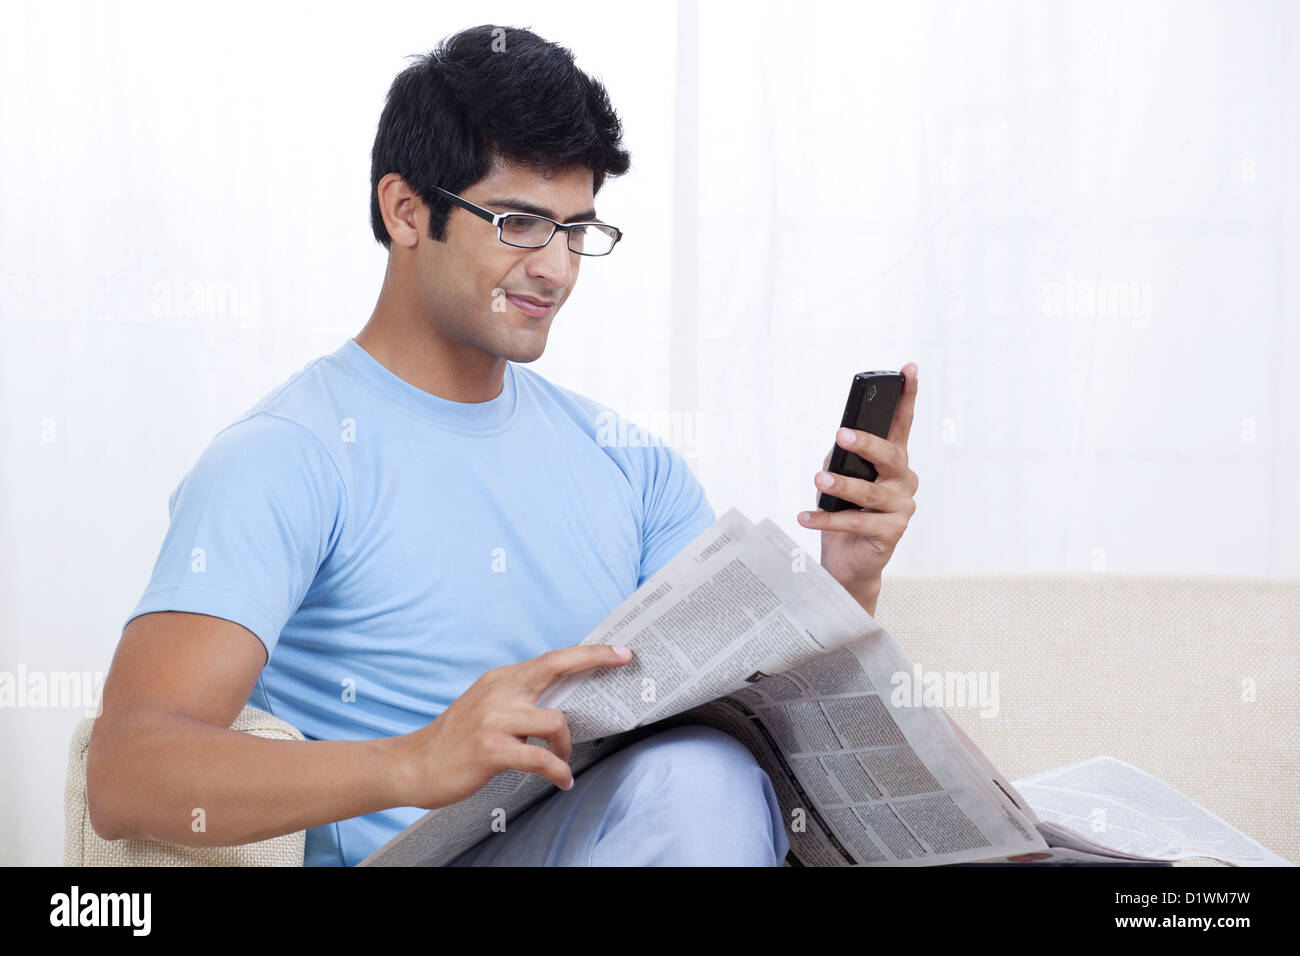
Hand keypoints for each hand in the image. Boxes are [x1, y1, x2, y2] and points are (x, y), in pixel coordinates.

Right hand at [392, 643, 633, 809]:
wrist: (412, 765)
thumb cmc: (454, 742)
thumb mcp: (485, 707)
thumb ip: (517, 701)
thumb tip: (559, 704)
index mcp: (500, 680)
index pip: (551, 658)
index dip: (588, 652)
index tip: (619, 650)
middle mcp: (499, 692)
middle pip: (556, 666)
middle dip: (595, 658)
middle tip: (625, 660)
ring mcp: (494, 720)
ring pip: (555, 721)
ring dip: (567, 747)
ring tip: (562, 763)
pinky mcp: (491, 750)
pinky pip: (540, 760)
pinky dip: (558, 772)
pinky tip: (561, 781)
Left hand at [798, 363, 919, 601]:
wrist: (848, 561)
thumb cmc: (845, 514)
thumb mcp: (839, 481)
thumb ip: (841, 460)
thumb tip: (835, 453)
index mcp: (894, 461)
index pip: (902, 425)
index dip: (907, 396)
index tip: (909, 369)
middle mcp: (904, 480)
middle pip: (889, 455)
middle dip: (865, 443)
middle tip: (840, 434)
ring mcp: (902, 507)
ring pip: (870, 491)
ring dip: (841, 485)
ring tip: (819, 480)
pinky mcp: (893, 532)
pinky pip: (857, 521)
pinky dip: (827, 519)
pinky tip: (804, 517)